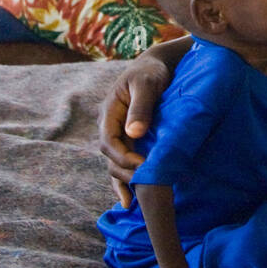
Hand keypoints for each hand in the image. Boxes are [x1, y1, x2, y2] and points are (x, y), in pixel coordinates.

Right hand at [98, 52, 171, 207]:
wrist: (157, 66)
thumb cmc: (152, 72)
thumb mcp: (147, 84)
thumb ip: (141, 107)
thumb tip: (133, 133)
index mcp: (109, 112)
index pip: (108, 141)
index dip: (122, 156)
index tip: (142, 165)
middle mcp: (110, 126)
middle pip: (111, 157)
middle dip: (125, 172)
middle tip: (146, 182)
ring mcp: (119, 134)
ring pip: (116, 164)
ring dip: (125, 181)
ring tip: (136, 201)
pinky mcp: (130, 140)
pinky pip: (123, 163)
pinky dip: (126, 180)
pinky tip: (130, 201)